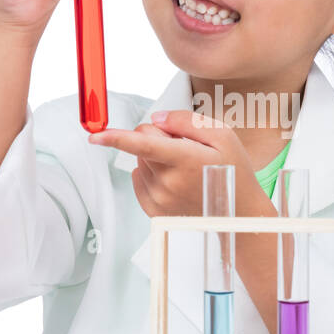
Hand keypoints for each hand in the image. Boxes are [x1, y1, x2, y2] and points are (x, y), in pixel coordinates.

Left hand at [88, 110, 274, 217]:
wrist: (239, 213)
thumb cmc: (233, 171)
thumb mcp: (222, 135)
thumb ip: (186, 121)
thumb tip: (156, 120)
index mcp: (184, 160)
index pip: (142, 144)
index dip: (115, 138)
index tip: (94, 135)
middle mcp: (168, 182)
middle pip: (142, 144)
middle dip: (158, 137)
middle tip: (186, 147)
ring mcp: (160, 199)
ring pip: (140, 162)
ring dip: (156, 158)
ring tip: (185, 167)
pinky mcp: (155, 211)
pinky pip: (140, 181)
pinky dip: (151, 174)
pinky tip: (174, 178)